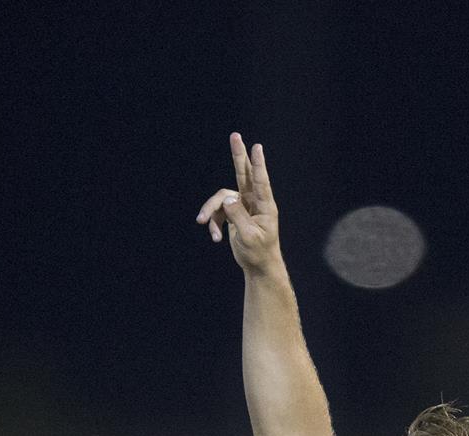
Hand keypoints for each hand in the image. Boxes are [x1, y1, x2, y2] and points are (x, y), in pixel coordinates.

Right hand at [195, 132, 279, 273]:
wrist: (257, 266)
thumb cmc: (259, 253)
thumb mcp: (249, 237)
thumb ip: (238, 216)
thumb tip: (228, 199)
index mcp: (265, 206)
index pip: (261, 181)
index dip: (258, 164)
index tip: (257, 147)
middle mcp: (254, 202)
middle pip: (244, 173)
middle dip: (238, 155)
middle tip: (235, 135)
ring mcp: (243, 206)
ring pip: (222, 197)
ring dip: (211, 210)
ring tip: (203, 223)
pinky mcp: (233, 214)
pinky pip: (218, 212)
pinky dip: (214, 224)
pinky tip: (215, 238)